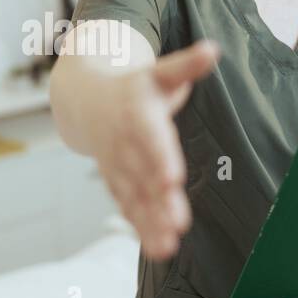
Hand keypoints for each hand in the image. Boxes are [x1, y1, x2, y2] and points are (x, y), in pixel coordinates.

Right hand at [92, 39, 220, 260]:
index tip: (172, 178)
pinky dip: (140, 226)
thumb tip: (212, 50)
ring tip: (167, 246)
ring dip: (149, 221)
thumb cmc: (134, 85)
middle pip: (142, 173)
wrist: (85, 98)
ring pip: (133, 195)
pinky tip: (158, 247)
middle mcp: (124, 141)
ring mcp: (117, 164)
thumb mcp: (159, 71)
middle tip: (176, 223)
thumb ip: (186, 66)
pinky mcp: (115, 180)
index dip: (160, 158)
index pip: (150, 137)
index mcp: (136, 111)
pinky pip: (127, 205)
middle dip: (158, 200)